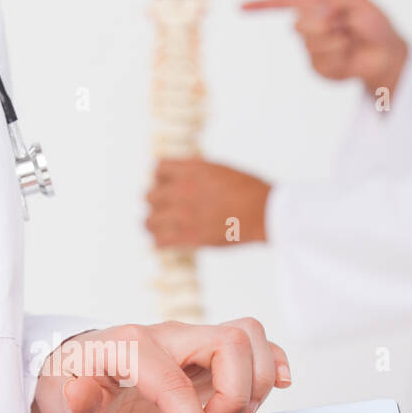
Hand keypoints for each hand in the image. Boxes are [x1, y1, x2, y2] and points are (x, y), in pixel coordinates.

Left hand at [33, 319, 291, 412]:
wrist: (72, 366)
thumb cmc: (66, 382)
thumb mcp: (55, 398)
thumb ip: (71, 400)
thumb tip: (85, 399)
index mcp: (131, 347)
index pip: (175, 383)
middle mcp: (168, 335)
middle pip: (231, 343)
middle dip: (234, 397)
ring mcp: (191, 340)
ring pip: (249, 337)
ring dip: (255, 384)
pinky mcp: (207, 351)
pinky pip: (253, 343)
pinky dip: (271, 363)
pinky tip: (275, 387)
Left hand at [145, 159, 270, 248]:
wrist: (263, 211)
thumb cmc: (249, 190)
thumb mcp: (220, 169)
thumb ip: (197, 172)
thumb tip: (186, 175)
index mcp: (190, 169)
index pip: (157, 169)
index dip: (161, 178)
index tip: (169, 186)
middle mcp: (182, 189)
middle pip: (148, 196)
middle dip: (156, 202)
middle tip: (166, 210)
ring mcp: (182, 213)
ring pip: (149, 221)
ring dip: (153, 224)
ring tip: (160, 228)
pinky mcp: (187, 236)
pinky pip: (159, 242)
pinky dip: (160, 243)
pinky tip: (167, 243)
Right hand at [242, 0, 407, 96]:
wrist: (385, 54)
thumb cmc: (374, 25)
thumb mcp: (357, 4)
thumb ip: (331, 6)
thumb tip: (304, 20)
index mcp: (318, 4)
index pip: (285, 2)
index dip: (262, 5)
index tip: (241, 7)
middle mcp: (311, 25)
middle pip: (300, 26)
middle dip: (323, 26)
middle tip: (345, 26)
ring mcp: (312, 48)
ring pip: (311, 46)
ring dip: (336, 43)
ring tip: (350, 41)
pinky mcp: (318, 68)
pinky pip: (319, 63)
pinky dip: (338, 59)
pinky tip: (348, 57)